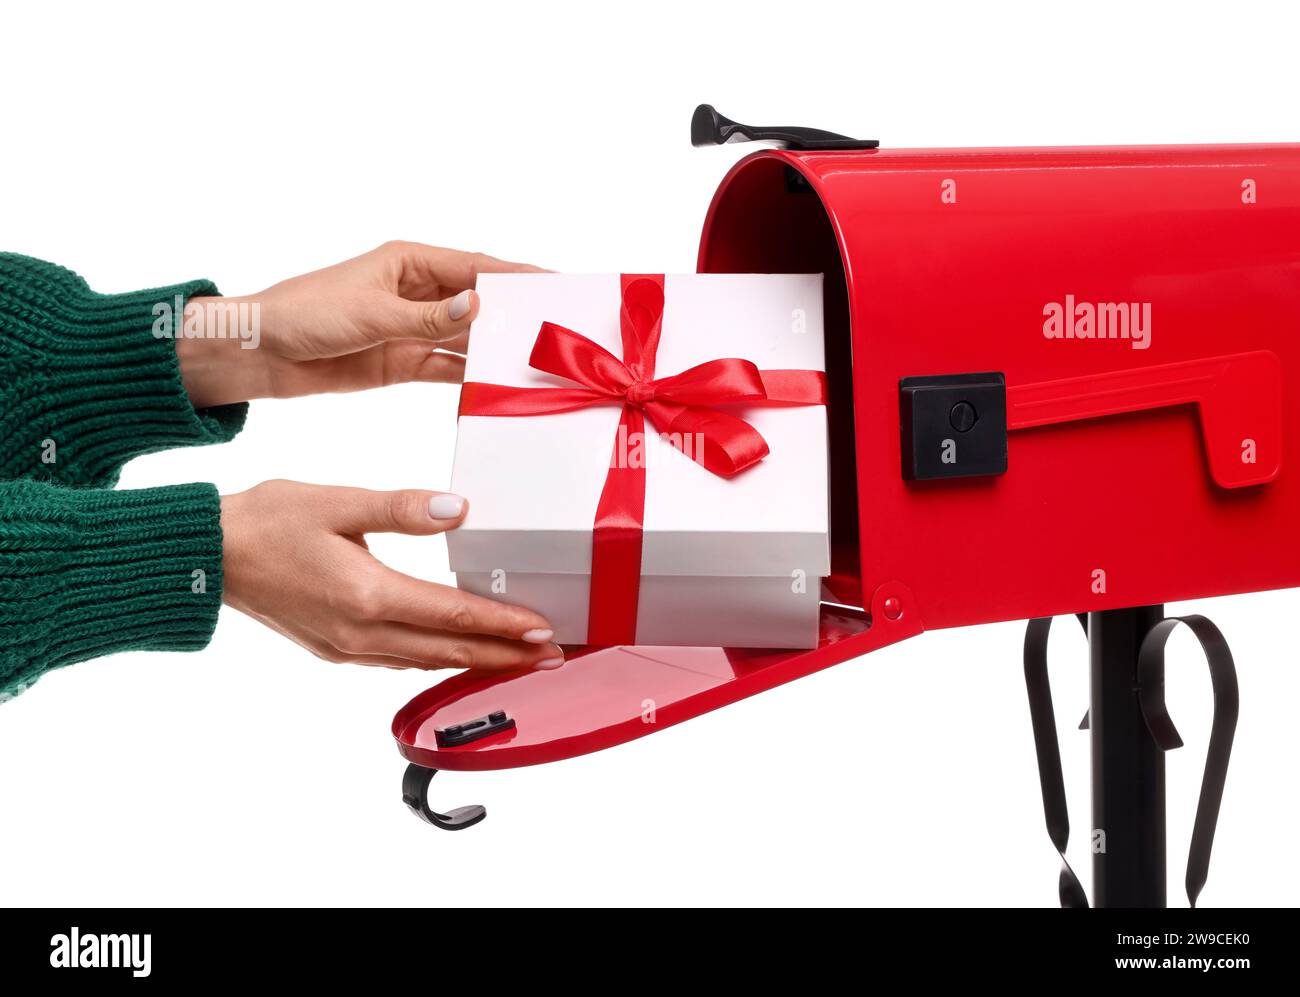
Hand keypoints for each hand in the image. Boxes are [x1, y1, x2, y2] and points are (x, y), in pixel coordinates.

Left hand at [178, 241, 543, 407]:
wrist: (257, 353)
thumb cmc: (303, 314)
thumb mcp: (369, 314)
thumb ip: (426, 318)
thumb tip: (478, 307)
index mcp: (411, 263)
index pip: (478, 268)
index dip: (519, 275)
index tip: (557, 285)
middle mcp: (418, 293)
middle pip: (479, 305)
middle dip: (516, 317)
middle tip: (558, 334)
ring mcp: (412, 329)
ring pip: (467, 340)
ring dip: (496, 353)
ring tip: (537, 367)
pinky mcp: (402, 362)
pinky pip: (447, 370)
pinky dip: (469, 380)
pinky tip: (497, 390)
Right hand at [220, 480, 563, 671]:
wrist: (207, 556)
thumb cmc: (267, 522)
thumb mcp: (337, 502)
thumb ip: (401, 507)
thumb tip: (457, 508)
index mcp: (367, 596)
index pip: (452, 614)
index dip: (503, 625)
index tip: (543, 630)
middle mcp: (360, 633)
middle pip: (449, 650)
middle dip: (505, 656)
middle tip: (553, 656)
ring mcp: (347, 648)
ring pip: (426, 661)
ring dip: (474, 661)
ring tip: (516, 659)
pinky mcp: (335, 649)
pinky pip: (399, 662)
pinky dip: (436, 659)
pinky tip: (454, 652)